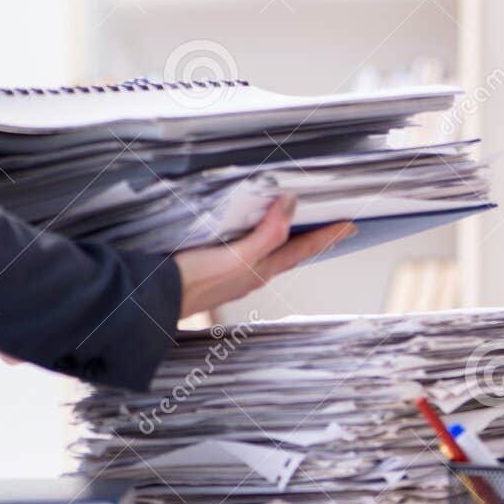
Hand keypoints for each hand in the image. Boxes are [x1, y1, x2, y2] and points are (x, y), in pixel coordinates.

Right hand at [174, 195, 356, 318]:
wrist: (153, 299)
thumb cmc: (194, 282)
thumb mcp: (238, 256)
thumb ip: (267, 233)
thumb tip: (291, 205)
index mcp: (261, 269)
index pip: (303, 248)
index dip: (327, 236)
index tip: (350, 225)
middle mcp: (252, 272)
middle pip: (291, 252)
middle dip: (314, 240)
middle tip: (334, 229)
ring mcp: (234, 272)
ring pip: (270, 253)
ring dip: (288, 240)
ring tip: (300, 229)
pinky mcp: (215, 269)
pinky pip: (248, 251)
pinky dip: (260, 240)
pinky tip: (252, 235)